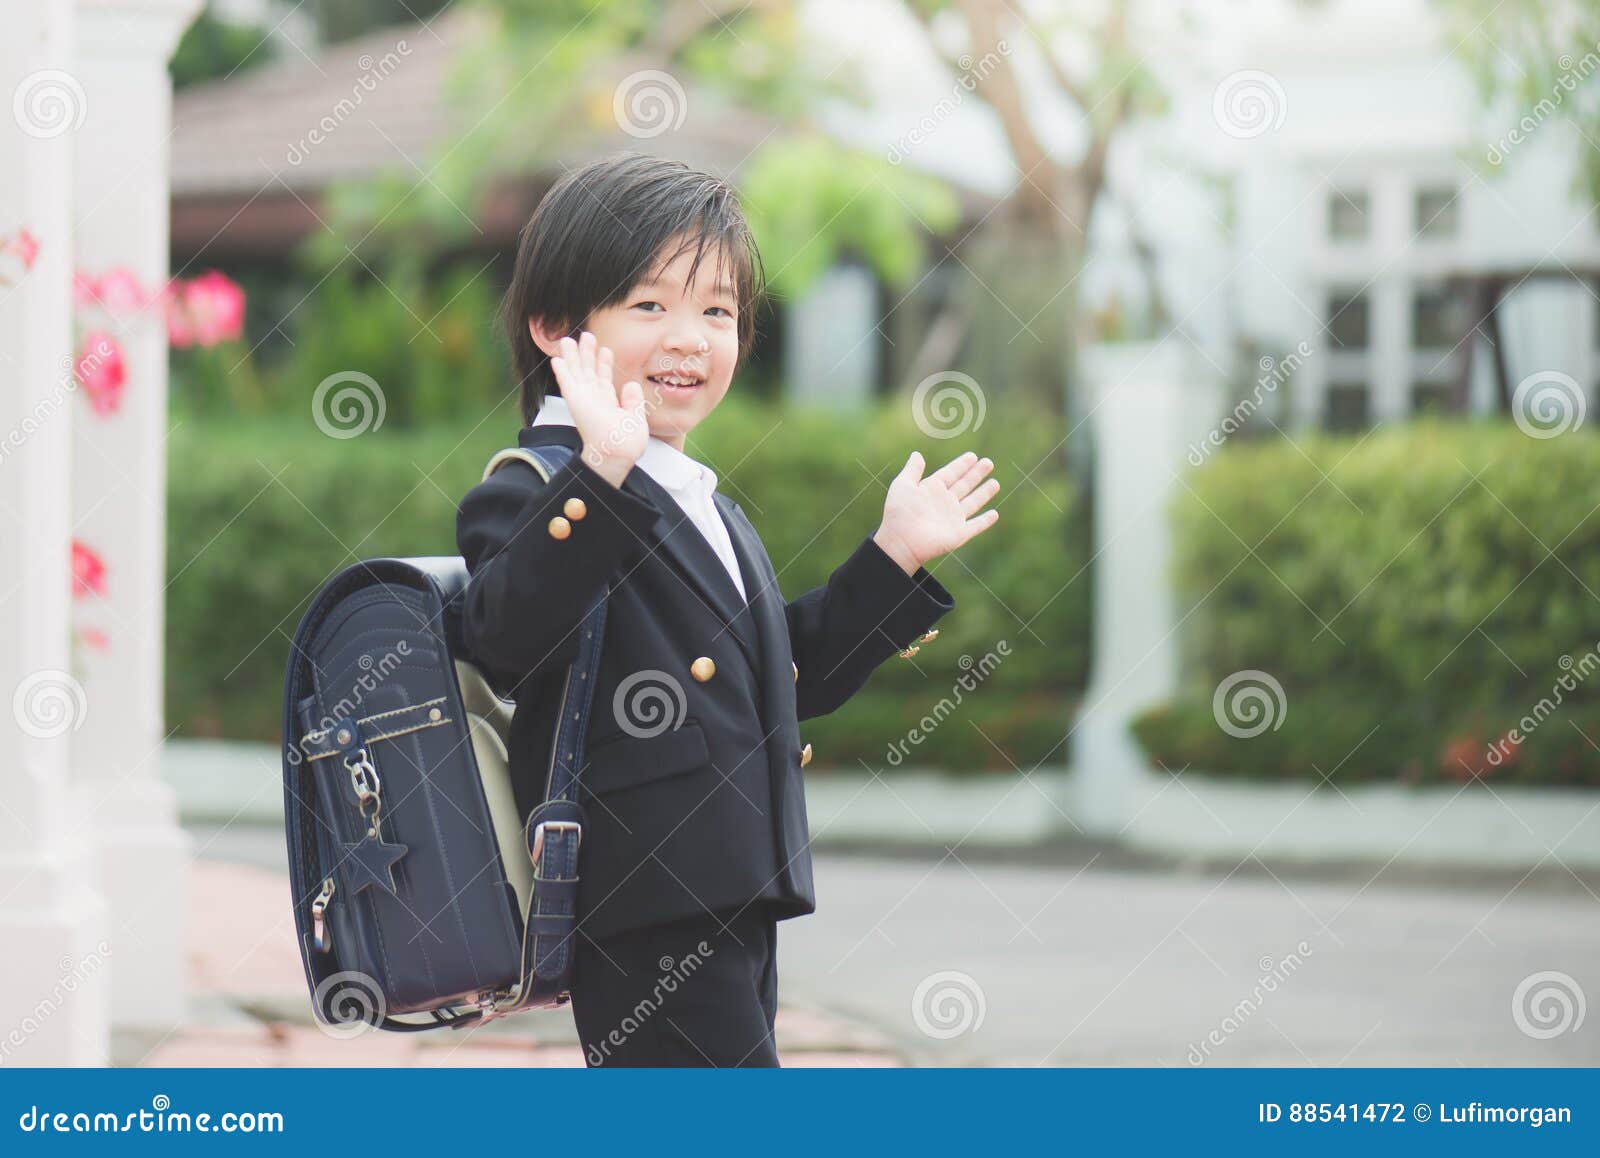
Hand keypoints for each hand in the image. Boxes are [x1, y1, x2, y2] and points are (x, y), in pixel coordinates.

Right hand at [549, 331, 646, 487]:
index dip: (604, 362)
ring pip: (576, 372)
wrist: (618, 452)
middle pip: (588, 371)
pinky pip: (567, 383)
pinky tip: (556, 359)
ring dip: (572, 356)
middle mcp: (594, 399)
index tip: (605, 349)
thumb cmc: (627, 442)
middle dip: (587, 353)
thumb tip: (630, 384)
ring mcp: (584, 400)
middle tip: (586, 335)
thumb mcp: (636, 416)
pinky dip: (562, 371)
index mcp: (608, 403)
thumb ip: (633, 399)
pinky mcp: (576, 401)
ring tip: (568, 339)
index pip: (604, 378)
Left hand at [873, 450, 999, 575]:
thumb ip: (912, 469)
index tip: (972, 456)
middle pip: (964, 485)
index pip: (951, 473)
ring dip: (984, 493)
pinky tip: (995, 514)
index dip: (962, 465)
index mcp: (932, 489)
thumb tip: (917, 454)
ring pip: (973, 502)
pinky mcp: (959, 534)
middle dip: (976, 474)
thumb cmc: (899, 512)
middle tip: (988, 462)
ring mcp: (953, 518)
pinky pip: (976, 525)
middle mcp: (944, 502)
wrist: (901, 541)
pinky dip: (985, 521)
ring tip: (995, 483)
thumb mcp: (902, 485)